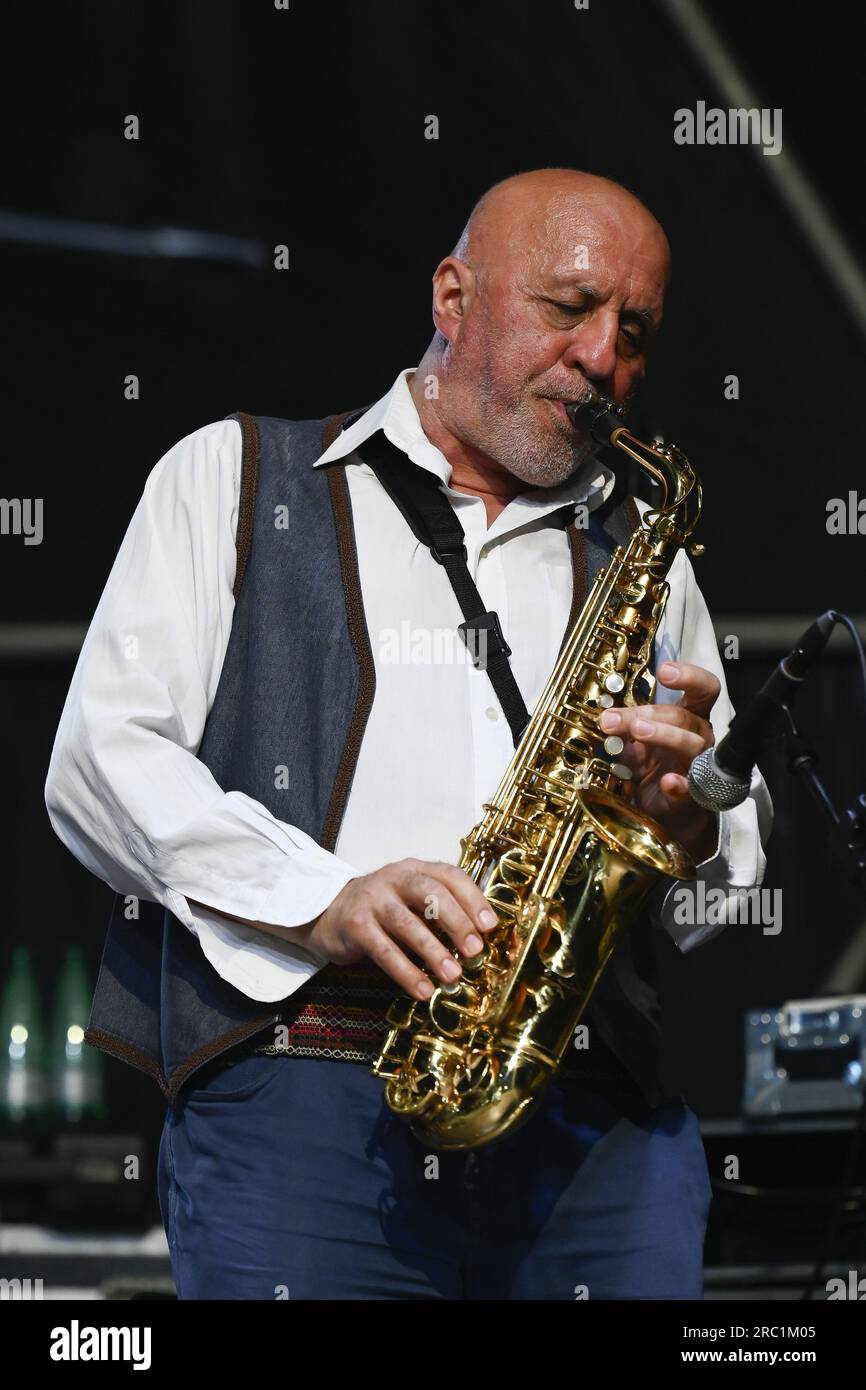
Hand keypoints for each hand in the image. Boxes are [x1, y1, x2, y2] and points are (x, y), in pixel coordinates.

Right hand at [300, 859, 497, 1001]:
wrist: (329, 912)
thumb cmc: (383, 910)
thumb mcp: (411, 902)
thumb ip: (440, 913)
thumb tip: (479, 941)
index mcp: (415, 869)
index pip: (449, 875)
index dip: (473, 899)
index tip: (490, 926)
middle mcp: (394, 878)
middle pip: (429, 893)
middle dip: (456, 922)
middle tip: (474, 951)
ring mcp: (372, 900)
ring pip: (407, 923)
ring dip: (433, 951)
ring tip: (452, 976)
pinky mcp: (355, 925)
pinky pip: (383, 950)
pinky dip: (405, 971)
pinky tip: (423, 989)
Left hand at [599, 660, 719, 861]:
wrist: (666, 814)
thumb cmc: (655, 768)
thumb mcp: (636, 745)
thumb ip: (624, 730)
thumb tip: (604, 716)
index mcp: (689, 719)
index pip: (703, 690)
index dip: (689, 676)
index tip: (664, 671)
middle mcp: (699, 738)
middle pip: (683, 716)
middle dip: (648, 712)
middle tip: (615, 717)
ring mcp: (700, 766)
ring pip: (690, 744)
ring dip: (663, 735)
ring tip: (638, 731)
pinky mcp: (695, 796)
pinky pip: (691, 788)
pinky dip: (679, 785)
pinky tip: (667, 782)